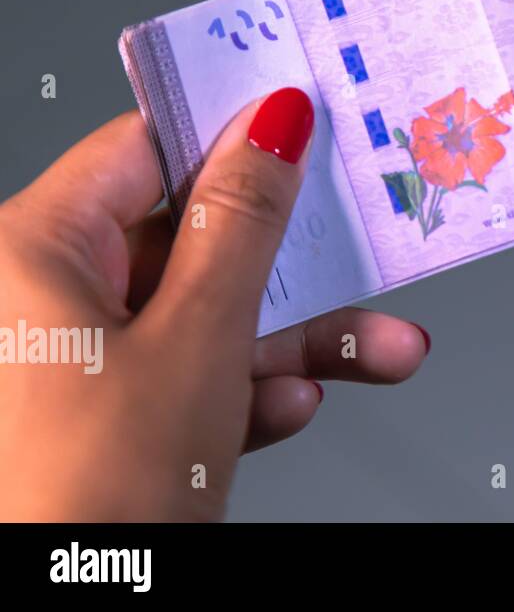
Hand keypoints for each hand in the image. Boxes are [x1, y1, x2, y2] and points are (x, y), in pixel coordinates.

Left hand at [0, 89, 428, 519]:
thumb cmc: (88, 494)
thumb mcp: (199, 339)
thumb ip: (245, 222)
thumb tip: (272, 123)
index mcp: (30, 251)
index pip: (146, 148)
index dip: (233, 132)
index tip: (307, 119)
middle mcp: (37, 299)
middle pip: (192, 242)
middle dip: (293, 267)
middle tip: (362, 245)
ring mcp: (67, 365)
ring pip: (201, 318)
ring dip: (293, 339)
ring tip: (379, 351)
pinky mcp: (97, 420)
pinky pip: (183, 377)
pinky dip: (242, 389)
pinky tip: (289, 405)